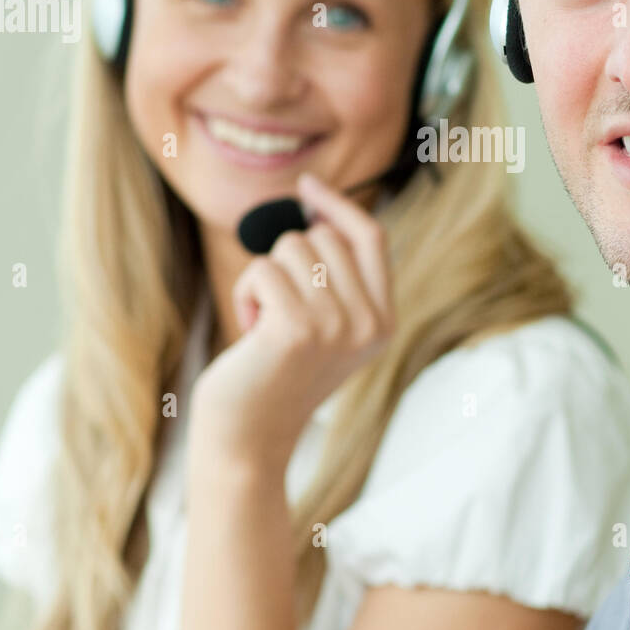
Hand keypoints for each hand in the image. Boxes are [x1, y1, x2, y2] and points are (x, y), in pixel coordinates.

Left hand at [188, 171, 394, 472]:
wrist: (248, 443)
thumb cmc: (273, 377)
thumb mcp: (323, 327)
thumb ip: (335, 278)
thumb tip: (314, 207)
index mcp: (383, 323)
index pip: (372, 238)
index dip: (339, 204)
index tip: (309, 186)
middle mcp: (369, 324)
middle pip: (324, 236)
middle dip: (287, 259)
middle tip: (278, 310)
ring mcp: (336, 327)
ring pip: (290, 247)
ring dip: (264, 278)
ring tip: (263, 325)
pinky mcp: (296, 330)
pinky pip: (262, 270)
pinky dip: (246, 294)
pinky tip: (249, 333)